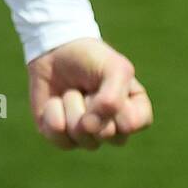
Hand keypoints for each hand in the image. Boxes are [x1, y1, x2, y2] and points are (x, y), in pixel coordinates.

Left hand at [28, 38, 151, 149]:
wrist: (54, 49)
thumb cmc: (90, 58)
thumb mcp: (114, 67)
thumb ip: (113, 99)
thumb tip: (90, 127)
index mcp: (134, 114)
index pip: (130, 124)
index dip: (115, 102)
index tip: (109, 81)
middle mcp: (114, 131)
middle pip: (105, 134)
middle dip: (90, 102)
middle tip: (86, 86)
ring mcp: (89, 137)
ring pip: (82, 135)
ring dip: (71, 104)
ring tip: (72, 90)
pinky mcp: (63, 138)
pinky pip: (59, 136)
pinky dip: (53, 111)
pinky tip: (55, 100)